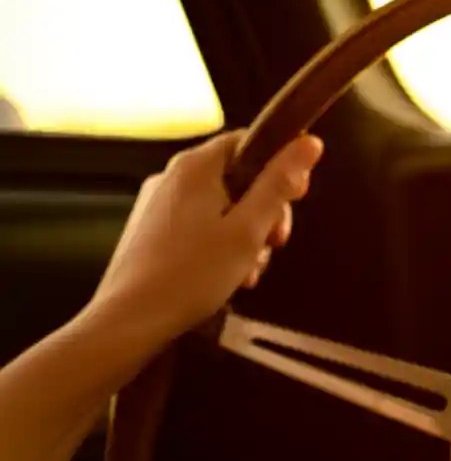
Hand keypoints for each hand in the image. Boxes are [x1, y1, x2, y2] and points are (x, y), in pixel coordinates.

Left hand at [87, 130, 322, 343]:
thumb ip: (279, 185)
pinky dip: (220, 244)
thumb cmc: (194, 273)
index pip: (249, 141)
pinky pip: (199, 224)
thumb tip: (311, 142)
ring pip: (221, 205)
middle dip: (265, 210)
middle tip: (275, 244)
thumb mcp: (248, 230)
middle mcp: (173, 175)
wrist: (130, 319)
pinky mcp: (150, 230)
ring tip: (249, 270)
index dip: (280, 164)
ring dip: (246, 234)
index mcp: (196, 166)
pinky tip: (227, 275)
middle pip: (237, 176)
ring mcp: (158, 203)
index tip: (296, 199)